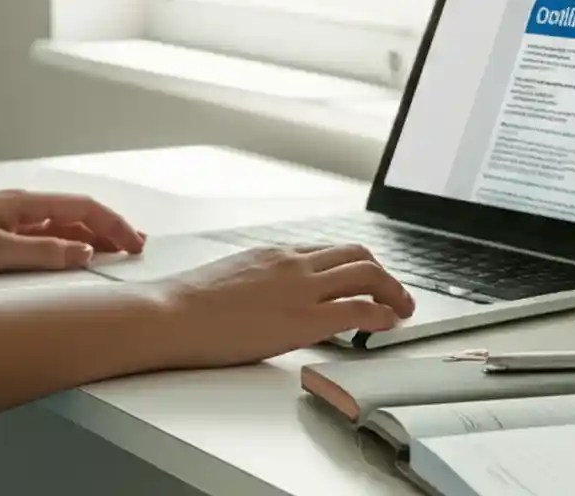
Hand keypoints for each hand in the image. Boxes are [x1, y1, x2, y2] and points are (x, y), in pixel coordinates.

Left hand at [0, 190, 146, 273]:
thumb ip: (42, 253)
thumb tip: (86, 252)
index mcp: (25, 204)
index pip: (84, 208)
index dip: (115, 225)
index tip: (137, 245)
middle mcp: (21, 206)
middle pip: (78, 213)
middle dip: (110, 228)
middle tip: (137, 246)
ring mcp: (9, 218)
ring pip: (62, 223)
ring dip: (90, 235)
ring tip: (113, 251)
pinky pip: (44, 233)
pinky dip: (67, 242)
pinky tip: (69, 254)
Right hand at [157, 244, 415, 367]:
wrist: (171, 314)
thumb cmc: (187, 304)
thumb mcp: (229, 279)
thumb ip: (258, 282)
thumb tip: (267, 300)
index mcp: (274, 254)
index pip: (328, 252)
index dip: (354, 267)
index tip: (365, 281)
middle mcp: (293, 263)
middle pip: (356, 255)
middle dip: (383, 273)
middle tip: (396, 294)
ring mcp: (300, 287)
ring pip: (366, 274)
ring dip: (393, 291)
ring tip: (403, 309)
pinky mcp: (304, 319)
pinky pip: (358, 309)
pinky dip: (383, 314)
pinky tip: (390, 324)